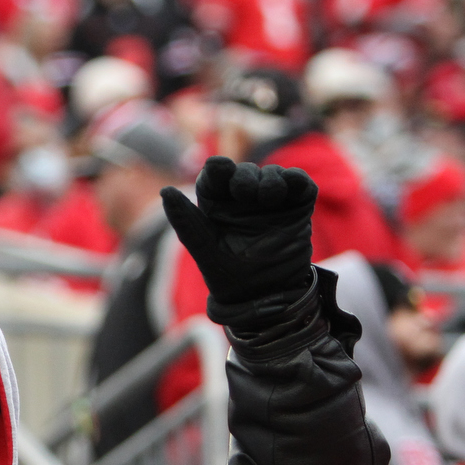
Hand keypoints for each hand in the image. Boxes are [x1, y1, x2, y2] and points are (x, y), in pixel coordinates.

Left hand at [160, 156, 317, 305]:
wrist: (265, 296)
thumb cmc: (228, 276)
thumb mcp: (204, 249)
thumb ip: (186, 221)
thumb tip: (165, 191)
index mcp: (216, 203)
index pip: (215, 175)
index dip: (218, 168)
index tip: (220, 168)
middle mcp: (242, 198)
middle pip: (244, 171)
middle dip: (245, 176)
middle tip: (246, 192)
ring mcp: (271, 200)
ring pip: (272, 174)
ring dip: (270, 180)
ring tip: (268, 196)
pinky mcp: (297, 204)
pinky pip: (299, 183)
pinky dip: (296, 180)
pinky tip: (290, 187)